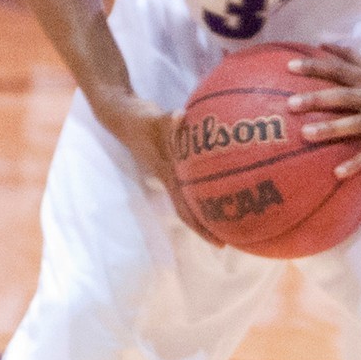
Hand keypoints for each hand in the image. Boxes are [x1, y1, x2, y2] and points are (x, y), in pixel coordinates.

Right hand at [90, 93, 224, 244]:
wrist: (124, 117)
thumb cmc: (141, 121)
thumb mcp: (154, 120)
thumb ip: (168, 122)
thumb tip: (180, 118)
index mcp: (168, 175)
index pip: (186, 208)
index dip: (201, 226)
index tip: (219, 242)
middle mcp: (172, 177)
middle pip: (193, 209)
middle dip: (211, 226)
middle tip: (236, 240)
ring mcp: (173, 170)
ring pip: (193, 197)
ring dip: (209, 209)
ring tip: (234, 222)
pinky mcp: (175, 160)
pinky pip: (195, 178)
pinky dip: (209, 184)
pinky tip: (227, 185)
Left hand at [285, 45, 360, 177]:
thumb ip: (352, 58)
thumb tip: (324, 44)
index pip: (339, 69)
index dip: (315, 66)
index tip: (289, 66)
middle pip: (342, 95)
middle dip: (317, 98)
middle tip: (290, 103)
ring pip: (354, 124)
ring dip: (331, 129)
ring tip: (306, 134)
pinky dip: (355, 162)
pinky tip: (337, 173)